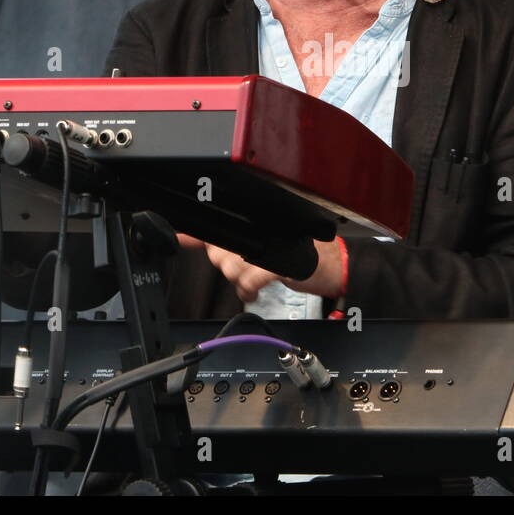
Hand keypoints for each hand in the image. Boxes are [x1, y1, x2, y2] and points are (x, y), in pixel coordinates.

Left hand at [177, 233, 344, 302]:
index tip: (177, 237)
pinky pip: (250, 279)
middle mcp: (263, 230)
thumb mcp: (269, 245)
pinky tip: (254, 291)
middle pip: (220, 250)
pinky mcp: (280, 264)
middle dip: (225, 266)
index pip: (219, 227)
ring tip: (251, 281)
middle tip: (243, 268)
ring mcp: (271, 245)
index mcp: (259, 224)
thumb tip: (208, 247)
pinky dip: (249, 289)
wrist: (337, 265)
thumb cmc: (305, 253)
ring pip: (231, 266)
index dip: (195, 235)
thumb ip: (239, 245)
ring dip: (239, 280)